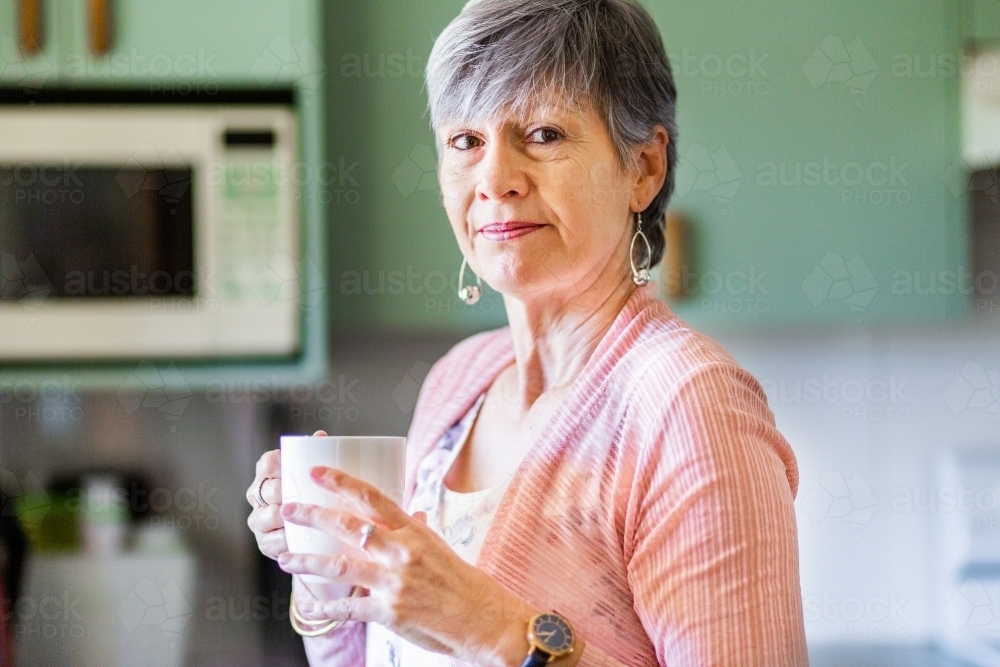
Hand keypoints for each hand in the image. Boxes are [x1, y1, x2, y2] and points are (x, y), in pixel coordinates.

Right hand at [246, 430, 326, 559]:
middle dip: (286, 492)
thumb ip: (317, 454)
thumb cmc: (315, 494)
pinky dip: (284, 540)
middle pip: (268, 489)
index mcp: (268, 473)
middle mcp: (258, 495)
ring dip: (284, 517)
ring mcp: (259, 519)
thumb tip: (321, 437)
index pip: (269, 462)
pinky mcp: (264, 542)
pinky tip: (298, 539)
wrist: (316, 530)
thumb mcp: (317, 475)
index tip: (298, 467)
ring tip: (302, 517)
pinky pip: (271, 541)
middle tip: (307, 494)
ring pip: (266, 516)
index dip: (281, 463)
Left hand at [277, 465, 549, 666]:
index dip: (341, 482)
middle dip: (312, 515)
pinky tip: (312, 603)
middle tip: (288, 510)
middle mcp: (401, 552)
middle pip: (347, 526)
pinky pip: (349, 607)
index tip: (317, 472)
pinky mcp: (390, 612)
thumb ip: (415, 531)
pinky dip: (327, 605)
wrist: (484, 619)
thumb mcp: (439, 547)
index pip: (372, 497)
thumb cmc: (465, 583)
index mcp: (414, 531)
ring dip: (308, 561)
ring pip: (339, 565)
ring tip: (286, 557)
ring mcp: (394, 582)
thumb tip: (407, 515)